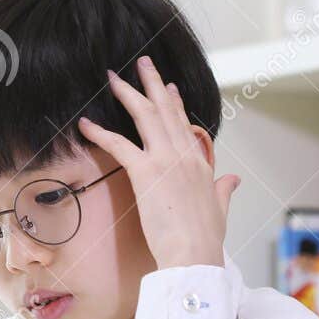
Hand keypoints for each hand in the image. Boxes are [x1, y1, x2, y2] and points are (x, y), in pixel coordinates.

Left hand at [77, 55, 238, 270]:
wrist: (195, 255)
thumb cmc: (205, 239)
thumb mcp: (220, 209)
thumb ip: (224, 190)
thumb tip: (234, 180)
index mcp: (201, 164)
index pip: (186, 124)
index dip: (175, 103)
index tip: (168, 86)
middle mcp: (185, 155)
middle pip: (166, 110)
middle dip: (152, 83)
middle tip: (141, 63)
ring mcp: (166, 160)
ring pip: (145, 116)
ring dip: (127, 94)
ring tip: (113, 78)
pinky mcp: (146, 172)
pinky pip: (119, 145)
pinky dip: (100, 132)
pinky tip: (85, 123)